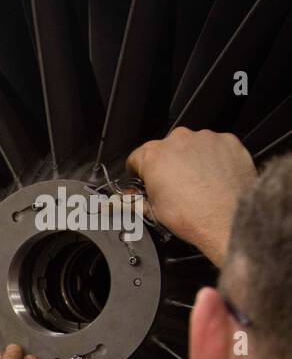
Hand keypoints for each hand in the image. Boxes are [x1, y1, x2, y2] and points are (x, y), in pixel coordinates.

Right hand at [127, 127, 254, 266]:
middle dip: (167, 165)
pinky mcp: (228, 141)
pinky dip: (213, 158)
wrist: (231, 220)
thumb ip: (135, 198)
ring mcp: (205, 138)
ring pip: (190, 146)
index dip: (139, 173)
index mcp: (153, 156)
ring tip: (198, 183)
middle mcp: (178, 140)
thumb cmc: (194, 216)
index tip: (145, 182)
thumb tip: (128, 196)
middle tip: (175, 187)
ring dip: (190, 160)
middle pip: (164, 149)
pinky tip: (214, 177)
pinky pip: (214, 146)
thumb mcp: (154, 211)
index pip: (136, 158)